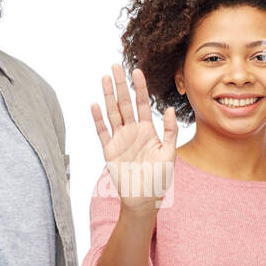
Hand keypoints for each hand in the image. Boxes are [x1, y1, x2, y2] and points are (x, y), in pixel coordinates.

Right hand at [89, 64, 177, 210]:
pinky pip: (102, 132)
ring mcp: (119, 140)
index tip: (137, 71)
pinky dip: (98, 119)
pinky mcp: (109, 151)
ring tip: (104, 78)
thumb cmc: (159, 179)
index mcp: (147, 131)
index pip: (142, 104)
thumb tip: (168, 109)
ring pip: (112, 113)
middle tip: (115, 65)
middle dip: (120, 84)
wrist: (144, 199)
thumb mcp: (169, 154)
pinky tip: (95, 105)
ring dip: (108, 96)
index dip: (140, 87)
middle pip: (125, 103)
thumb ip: (170, 131)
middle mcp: (132, 132)